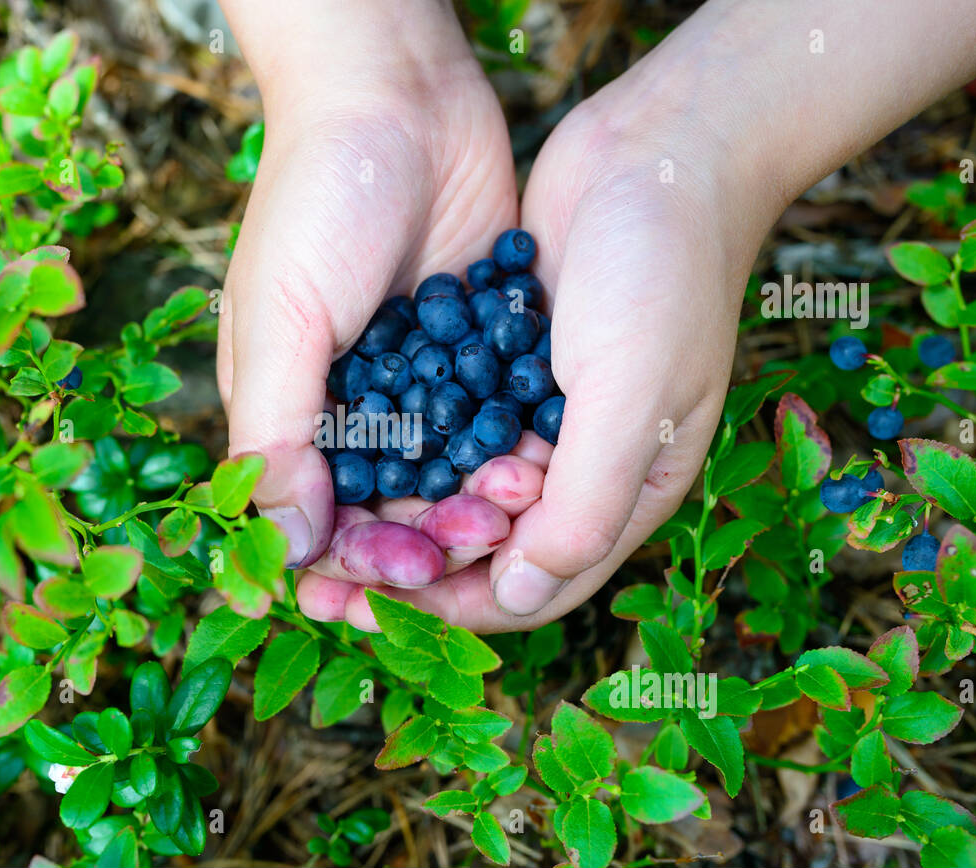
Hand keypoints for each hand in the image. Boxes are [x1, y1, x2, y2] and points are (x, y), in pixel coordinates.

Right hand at [219, 7, 517, 575]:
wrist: (398, 97)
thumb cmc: (316, 201)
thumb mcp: (278, 317)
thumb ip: (277, 431)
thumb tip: (286, 546)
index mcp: (288, 407)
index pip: (309, 517)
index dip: (339, 566)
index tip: (371, 600)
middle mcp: (351, 406)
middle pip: (383, 511)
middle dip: (412, 546)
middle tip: (447, 559)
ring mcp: (415, 383)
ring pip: (443, 479)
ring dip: (466, 511)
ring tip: (498, 519)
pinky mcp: (472, 354)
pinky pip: (488, 427)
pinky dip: (504, 458)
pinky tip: (531, 480)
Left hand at [297, 42, 780, 631]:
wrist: (658, 149)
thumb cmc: (662, 274)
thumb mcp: (634, 397)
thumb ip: (584, 505)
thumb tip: (514, 598)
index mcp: (621, 495)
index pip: (525, 587)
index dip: (442, 608)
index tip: (359, 610)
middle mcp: (574, 468)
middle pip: (476, 551)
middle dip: (397, 569)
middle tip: (313, 583)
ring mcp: (535, 417)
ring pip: (448, 495)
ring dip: (386, 516)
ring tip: (312, 530)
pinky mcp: (501, 368)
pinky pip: (440, 430)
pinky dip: (396, 448)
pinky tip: (335, 453)